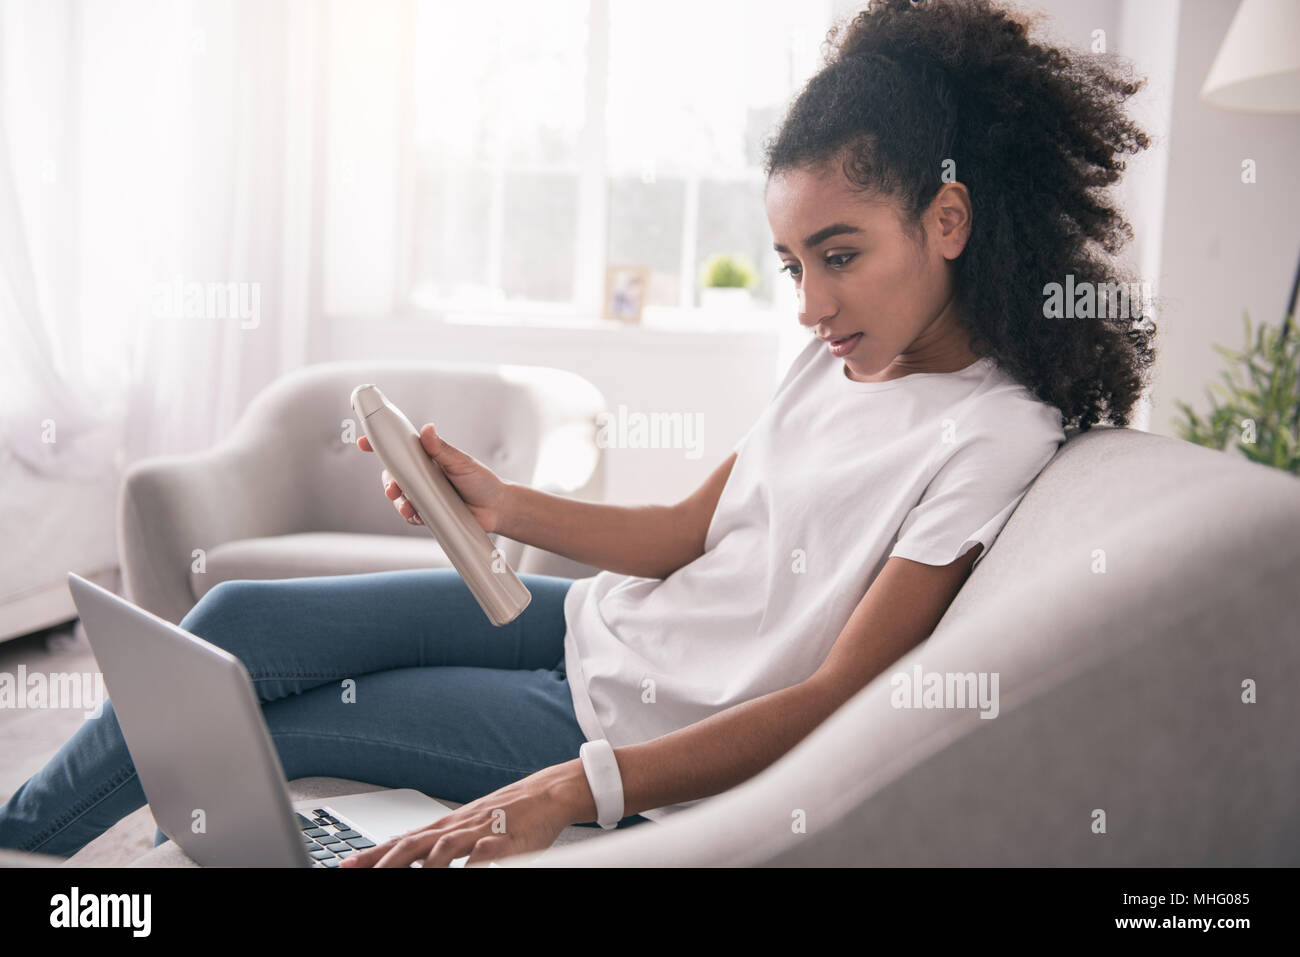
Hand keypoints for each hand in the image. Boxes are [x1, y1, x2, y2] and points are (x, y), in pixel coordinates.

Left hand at [338, 763, 586, 867]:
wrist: (545, 793)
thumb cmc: (504, 814)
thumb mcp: (463, 826)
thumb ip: (434, 842)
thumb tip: (402, 854)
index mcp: (444, 826)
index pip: (400, 842)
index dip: (371, 855)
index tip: (344, 866)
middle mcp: (457, 827)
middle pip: (415, 845)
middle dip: (387, 863)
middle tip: (364, 876)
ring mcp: (481, 831)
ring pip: (446, 847)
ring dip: (426, 866)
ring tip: (413, 879)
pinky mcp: (508, 838)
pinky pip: (487, 851)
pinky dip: (474, 863)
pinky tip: (468, 871)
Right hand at [357, 423, 509, 533]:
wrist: (496, 508)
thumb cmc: (480, 480)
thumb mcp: (461, 462)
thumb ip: (442, 449)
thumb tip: (427, 430)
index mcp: (426, 459)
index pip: (399, 450)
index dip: (379, 446)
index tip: (363, 443)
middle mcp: (421, 476)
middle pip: (392, 476)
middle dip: (387, 482)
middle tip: (392, 489)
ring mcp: (422, 495)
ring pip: (399, 498)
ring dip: (398, 503)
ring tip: (407, 506)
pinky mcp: (427, 513)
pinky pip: (411, 515)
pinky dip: (410, 516)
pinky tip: (416, 516)